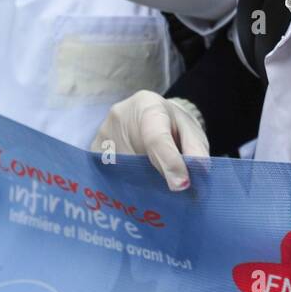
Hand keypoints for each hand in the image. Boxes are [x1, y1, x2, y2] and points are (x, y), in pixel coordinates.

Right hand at [90, 90, 209, 191]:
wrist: (148, 116)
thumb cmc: (172, 126)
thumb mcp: (190, 132)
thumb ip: (196, 149)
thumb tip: (198, 172)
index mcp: (148, 106)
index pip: (156, 138)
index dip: (170, 163)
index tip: (182, 185)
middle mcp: (119, 116)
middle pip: (138, 159)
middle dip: (157, 177)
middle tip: (171, 186)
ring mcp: (101, 134)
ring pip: (122, 172)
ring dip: (141, 183)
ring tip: (154, 179)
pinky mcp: (92, 151)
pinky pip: (109, 177)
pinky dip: (126, 184)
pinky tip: (138, 182)